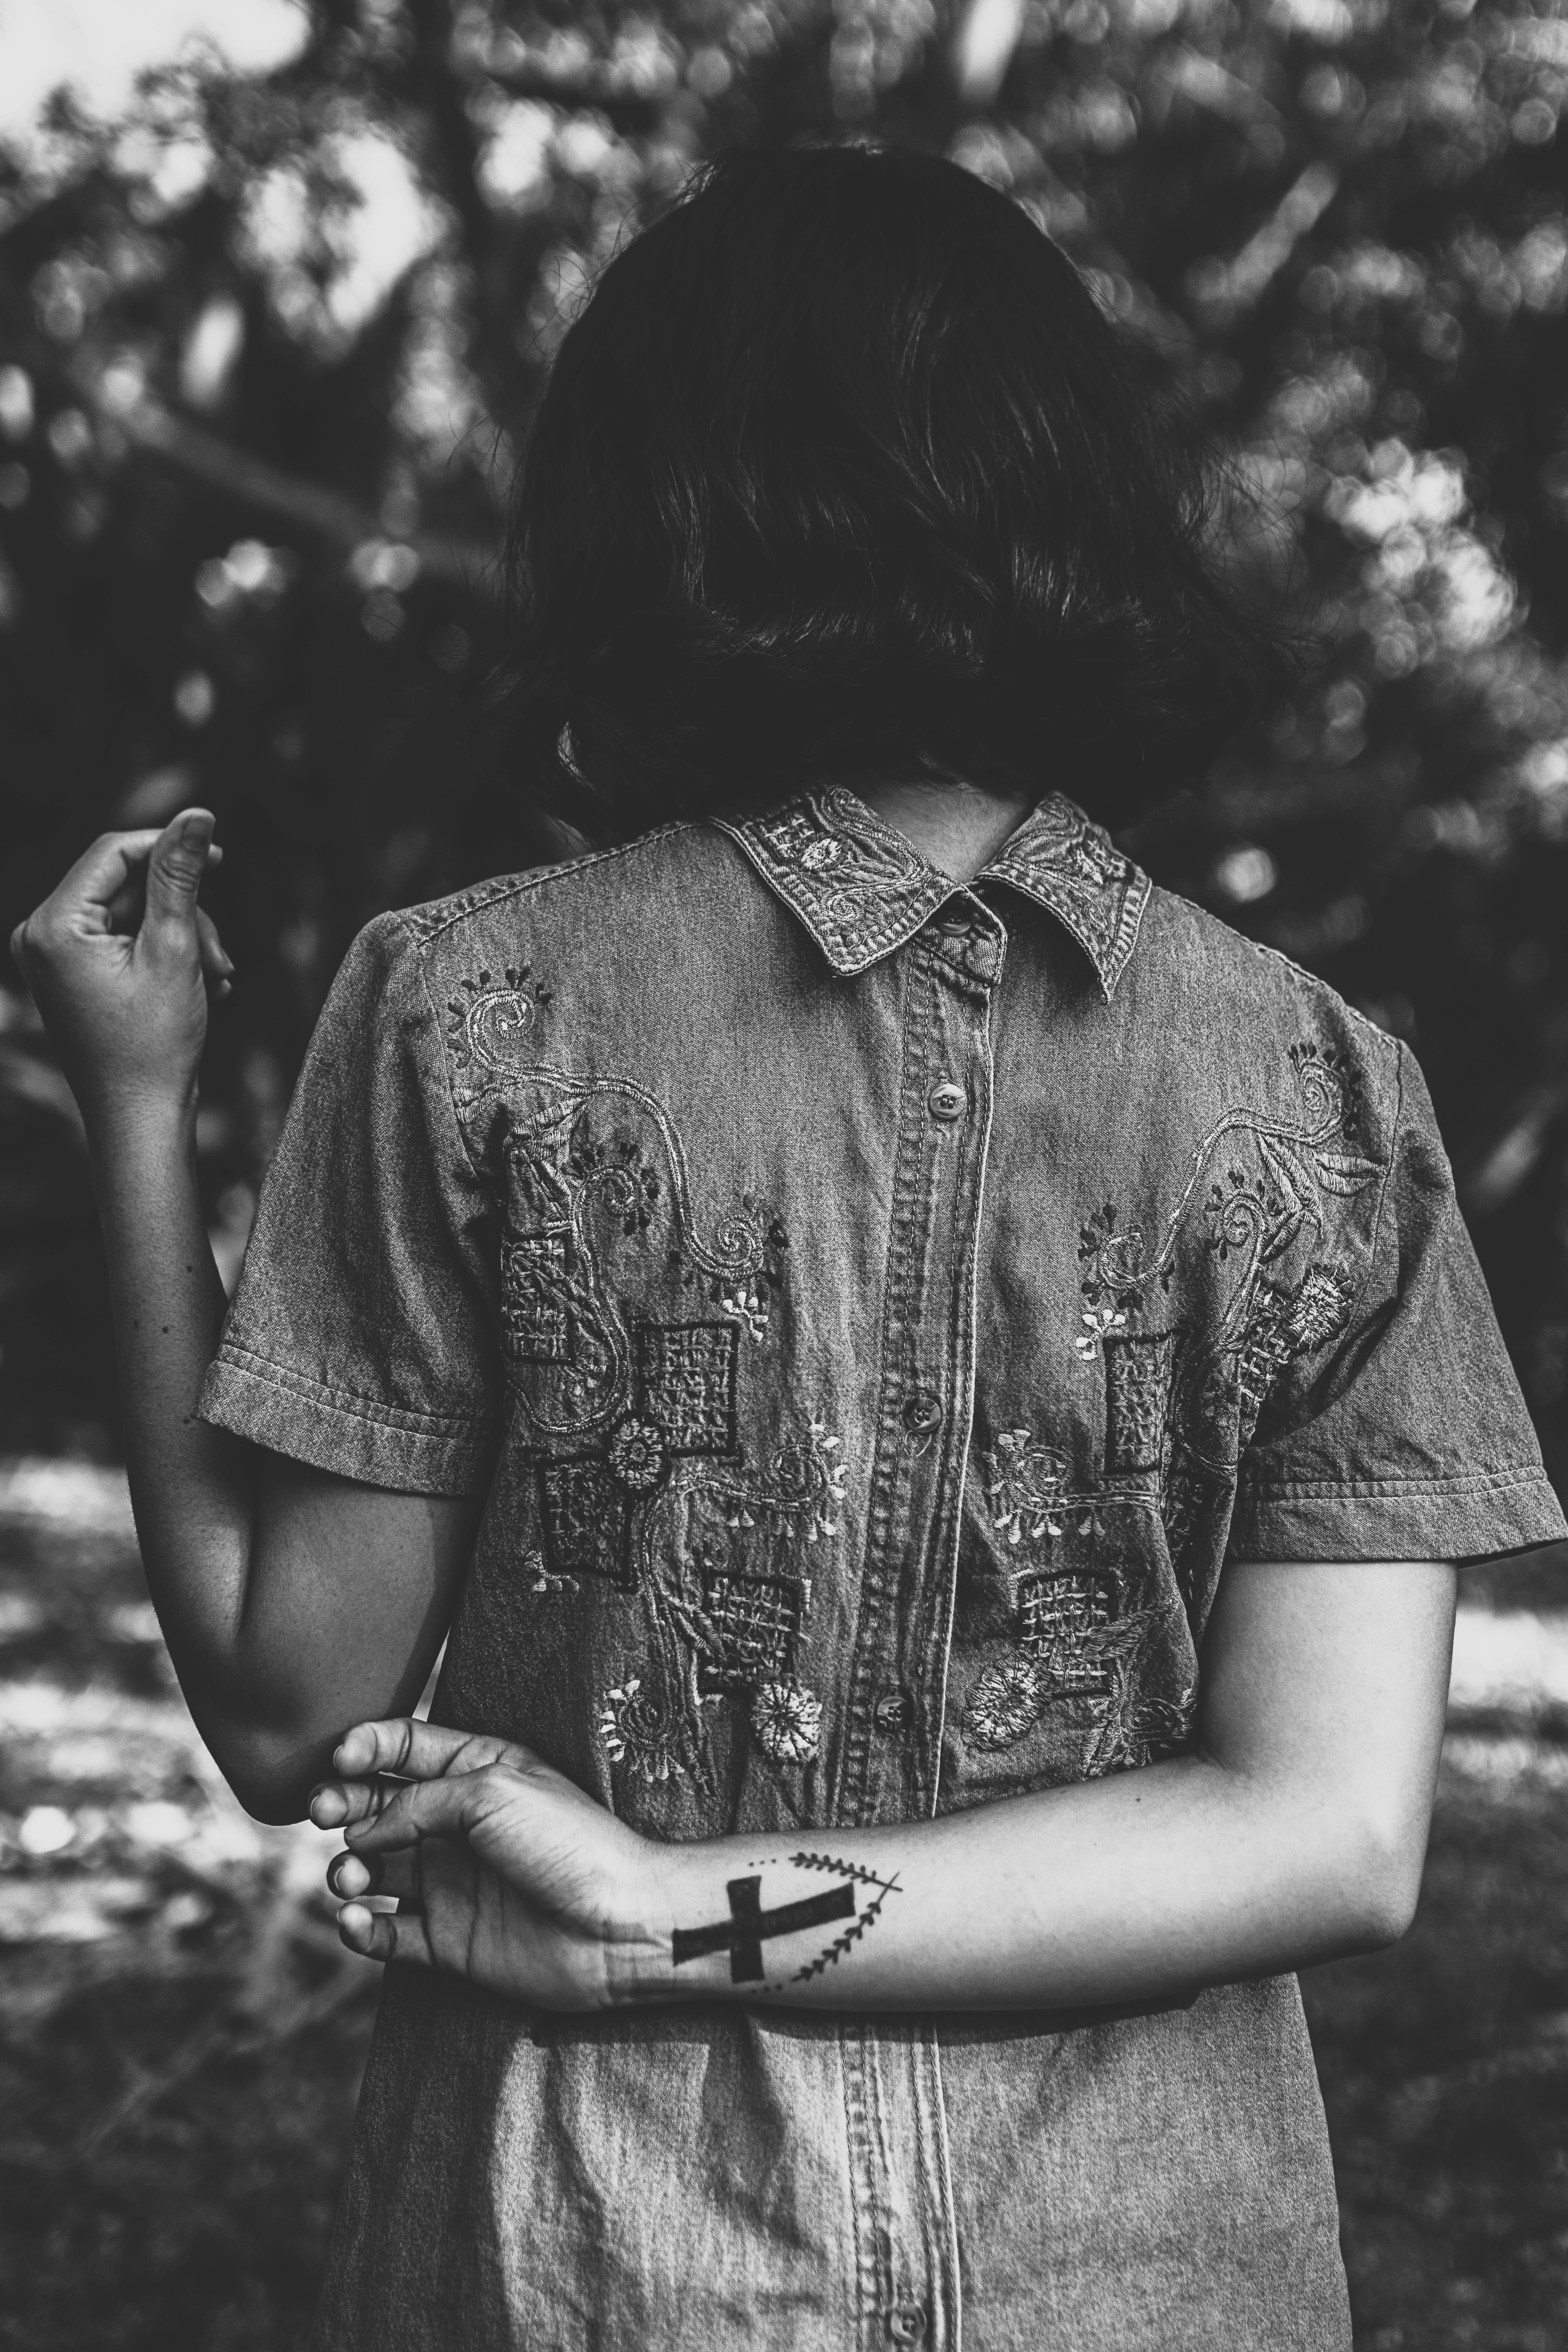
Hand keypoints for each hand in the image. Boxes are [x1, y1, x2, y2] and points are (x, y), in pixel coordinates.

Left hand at [10, 810, 231, 1126]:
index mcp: (53, 927)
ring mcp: (53, 958)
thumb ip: (180, 877)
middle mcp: (41, 936)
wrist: (139, 1119)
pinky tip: (199, 987)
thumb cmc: (155, 1044)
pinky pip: (124, 941)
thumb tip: (196, 814)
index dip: (168, 847)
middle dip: (182, 913)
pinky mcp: (72, 975)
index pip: (112, 854)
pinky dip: (165, 956)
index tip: (220, 856)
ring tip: (216, 979)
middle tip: (220, 957)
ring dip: (183, 938)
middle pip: (125, 886)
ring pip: (132, 914)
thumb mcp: (175, 950)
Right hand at [311, 1719, 675, 2012]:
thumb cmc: (567, 1843)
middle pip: (377, 1805)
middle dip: (341, 1804)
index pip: (406, 1747)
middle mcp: (458, 1825)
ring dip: (347, 1868)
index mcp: (476, 1771)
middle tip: (324, 1813)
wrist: (617, 1926)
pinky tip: (358, 1920)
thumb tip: (363, 1829)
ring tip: (351, 1874)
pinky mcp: (447, 1939)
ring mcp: (451, 1882)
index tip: (339, 1757)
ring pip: (373, 1868)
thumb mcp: (491, 1792)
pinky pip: (387, 1932)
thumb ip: (418, 1801)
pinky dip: (361, 1927)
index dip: (365, 1746)